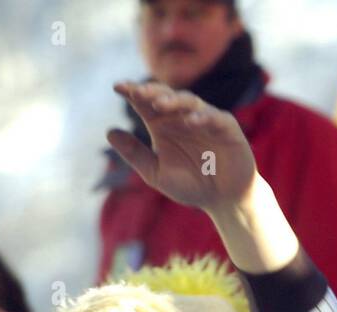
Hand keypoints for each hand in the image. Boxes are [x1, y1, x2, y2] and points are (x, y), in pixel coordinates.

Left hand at [107, 81, 255, 214]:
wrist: (222, 200)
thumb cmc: (190, 185)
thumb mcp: (156, 173)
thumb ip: (134, 154)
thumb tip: (109, 132)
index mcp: (162, 124)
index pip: (145, 102)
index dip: (132, 92)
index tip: (117, 87)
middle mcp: (182, 117)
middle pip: (166, 96)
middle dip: (152, 92)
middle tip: (136, 92)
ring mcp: (205, 119)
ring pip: (189, 102)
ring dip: (175, 101)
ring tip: (160, 105)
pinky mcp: (227, 128)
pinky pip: (215, 118)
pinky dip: (203, 117)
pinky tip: (191, 121)